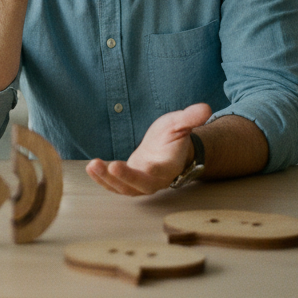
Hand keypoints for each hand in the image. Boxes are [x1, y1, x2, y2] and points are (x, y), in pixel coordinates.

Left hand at [86, 103, 212, 195]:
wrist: (166, 148)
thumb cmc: (172, 136)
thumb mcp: (180, 123)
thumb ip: (190, 118)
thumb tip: (206, 108)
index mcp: (170, 165)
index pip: (161, 171)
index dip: (151, 171)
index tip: (141, 165)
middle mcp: (156, 178)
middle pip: (141, 185)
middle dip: (125, 178)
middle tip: (111, 167)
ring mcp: (141, 183)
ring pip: (125, 189)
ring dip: (108, 180)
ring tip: (92, 165)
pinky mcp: (128, 182)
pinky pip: (115, 186)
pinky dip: (102, 180)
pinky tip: (91, 168)